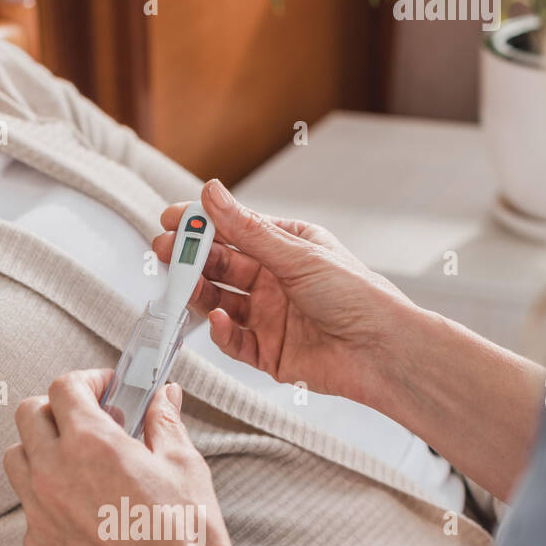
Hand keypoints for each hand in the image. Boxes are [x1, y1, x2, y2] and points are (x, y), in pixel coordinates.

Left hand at [3, 370, 247, 545]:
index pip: (64, 388)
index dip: (87, 381)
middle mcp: (54, 473)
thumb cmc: (187, 533)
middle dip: (58, 409)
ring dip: (40, 449)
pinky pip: (28, 508)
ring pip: (16, 460)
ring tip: (78, 460)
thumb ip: (164, 422)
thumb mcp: (183, 465)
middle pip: (29, 415)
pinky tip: (82, 507)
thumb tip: (164, 396)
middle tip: (90, 419)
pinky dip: (47, 497)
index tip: (105, 389)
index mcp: (91, 443)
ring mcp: (40, 513)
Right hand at [155, 179, 420, 406]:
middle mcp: (276, 281)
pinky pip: (234, 341)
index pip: (234, 231)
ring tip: (181, 285)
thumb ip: (247, 229)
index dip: (201, 226)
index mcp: (287, 249)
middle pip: (222, 267)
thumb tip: (211, 193)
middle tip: (164, 252)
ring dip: (200, 293)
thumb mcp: (296, 254)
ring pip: (221, 302)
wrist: (381, 350)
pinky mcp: (269, 353)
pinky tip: (219, 319)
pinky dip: (222, 331)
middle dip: (191, 259)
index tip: (171, 220)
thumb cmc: (356, 295)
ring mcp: (270, 318)